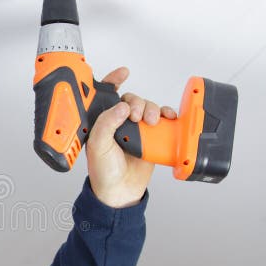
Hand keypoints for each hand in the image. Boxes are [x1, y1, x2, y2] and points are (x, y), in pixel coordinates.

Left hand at [86, 67, 176, 207]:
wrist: (120, 192)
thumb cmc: (103, 171)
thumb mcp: (98, 145)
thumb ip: (106, 124)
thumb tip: (122, 107)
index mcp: (102, 122)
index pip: (106, 95)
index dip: (113, 80)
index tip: (123, 73)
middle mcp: (119, 123)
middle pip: (132, 99)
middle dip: (137, 101)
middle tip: (136, 116)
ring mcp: (135, 130)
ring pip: (148, 108)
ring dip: (152, 109)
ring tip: (150, 121)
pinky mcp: (150, 138)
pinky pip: (161, 122)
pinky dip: (166, 116)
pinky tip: (168, 118)